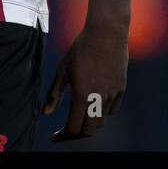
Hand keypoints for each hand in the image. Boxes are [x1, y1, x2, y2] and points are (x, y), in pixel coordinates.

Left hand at [42, 24, 127, 141]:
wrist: (107, 32)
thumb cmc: (81, 47)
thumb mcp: (63, 69)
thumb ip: (54, 93)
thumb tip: (46, 113)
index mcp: (81, 95)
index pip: (73, 128)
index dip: (62, 136)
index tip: (55, 137)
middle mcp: (98, 98)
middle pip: (88, 131)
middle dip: (75, 135)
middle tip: (65, 131)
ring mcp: (112, 94)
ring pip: (100, 121)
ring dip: (88, 123)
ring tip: (78, 116)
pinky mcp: (121, 89)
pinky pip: (112, 110)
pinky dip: (102, 112)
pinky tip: (94, 104)